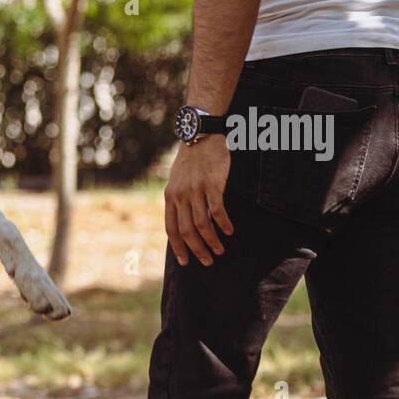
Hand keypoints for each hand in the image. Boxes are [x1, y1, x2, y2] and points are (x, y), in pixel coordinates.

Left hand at [164, 135, 234, 266]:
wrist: (200, 136)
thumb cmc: (190, 161)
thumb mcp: (176, 181)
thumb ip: (177, 200)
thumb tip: (180, 221)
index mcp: (170, 197)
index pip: (171, 229)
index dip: (178, 247)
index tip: (185, 262)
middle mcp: (180, 196)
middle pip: (187, 231)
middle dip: (197, 249)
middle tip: (207, 262)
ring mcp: (196, 190)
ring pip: (202, 224)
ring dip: (211, 240)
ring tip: (219, 250)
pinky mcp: (212, 185)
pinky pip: (217, 210)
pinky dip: (223, 224)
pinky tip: (229, 232)